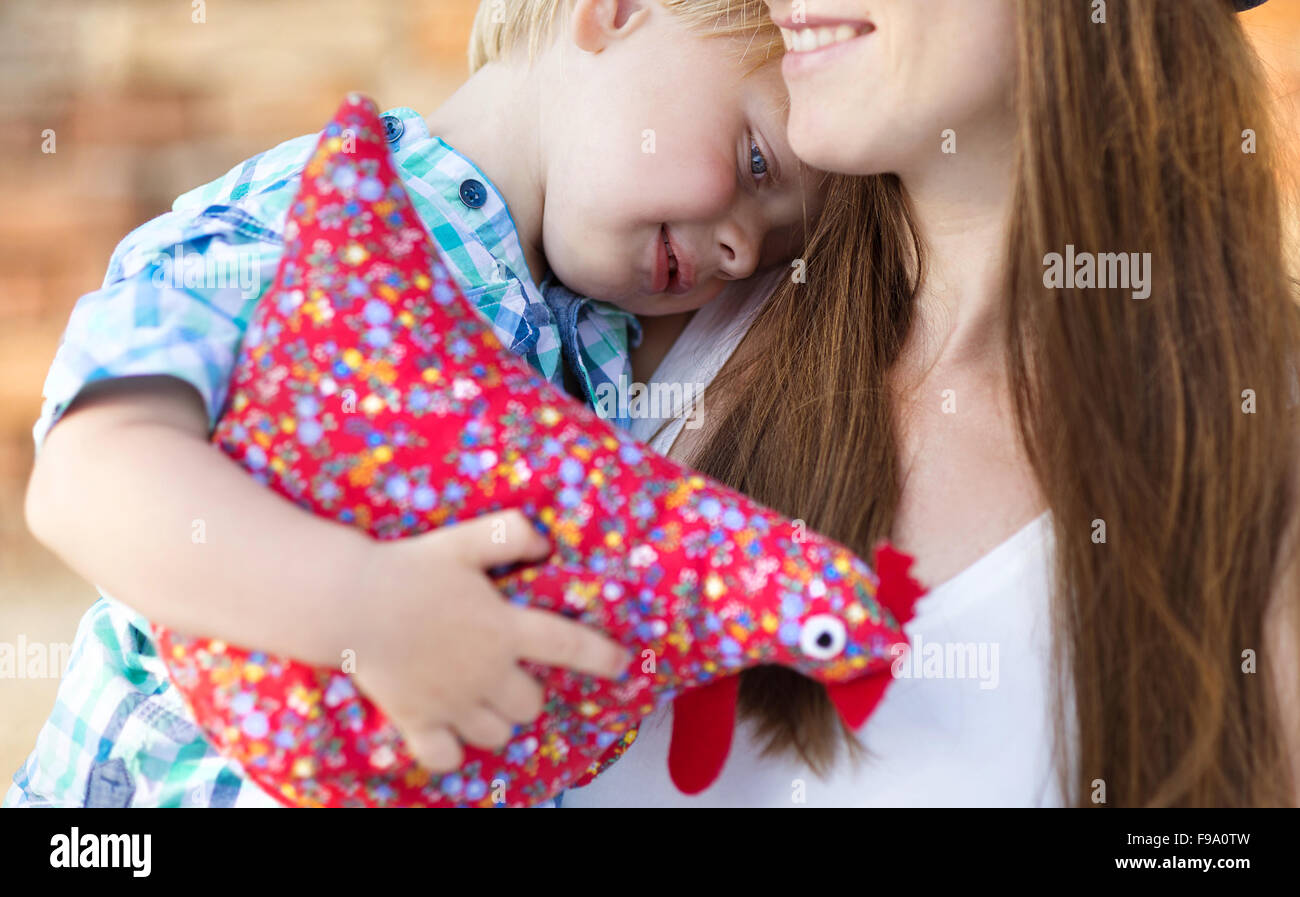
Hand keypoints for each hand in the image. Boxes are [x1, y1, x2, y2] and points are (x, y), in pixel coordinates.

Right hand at [343, 510, 632, 772]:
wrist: (349, 601)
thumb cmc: (409, 567)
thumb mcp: (464, 538)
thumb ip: (509, 534)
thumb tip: (545, 543)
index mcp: (504, 628)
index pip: (568, 646)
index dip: (600, 658)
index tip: (621, 666)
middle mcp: (486, 672)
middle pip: (530, 705)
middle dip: (527, 694)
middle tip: (508, 674)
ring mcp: (452, 702)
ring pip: (496, 735)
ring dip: (495, 723)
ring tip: (480, 702)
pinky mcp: (417, 720)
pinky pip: (445, 758)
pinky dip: (450, 752)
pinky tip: (448, 734)